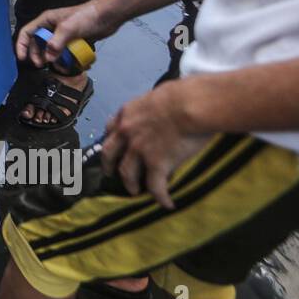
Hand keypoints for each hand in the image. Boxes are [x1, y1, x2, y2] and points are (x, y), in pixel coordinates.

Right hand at [15, 0, 122, 68]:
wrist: (107, 16)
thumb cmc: (86, 17)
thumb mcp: (68, 28)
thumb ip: (56, 43)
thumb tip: (48, 58)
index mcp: (46, 21)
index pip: (27, 32)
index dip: (22, 45)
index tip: (22, 59)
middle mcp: (52, 28)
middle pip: (38, 44)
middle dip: (39, 56)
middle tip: (42, 65)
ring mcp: (62, 36)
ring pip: (52, 51)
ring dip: (54, 60)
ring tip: (59, 66)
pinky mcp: (72, 42)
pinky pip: (64, 54)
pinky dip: (67, 60)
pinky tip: (72, 64)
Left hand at [101, 80, 210, 208]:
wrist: (190, 105)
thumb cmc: (182, 94)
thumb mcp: (158, 94)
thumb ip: (154, 105)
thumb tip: (165, 106)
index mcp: (127, 113)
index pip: (111, 128)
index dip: (111, 139)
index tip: (113, 146)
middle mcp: (127, 132)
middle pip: (109, 153)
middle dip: (108, 165)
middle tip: (110, 173)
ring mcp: (139, 150)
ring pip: (127, 173)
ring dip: (130, 183)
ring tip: (134, 191)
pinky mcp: (156, 164)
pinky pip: (156, 186)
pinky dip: (160, 197)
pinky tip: (167, 204)